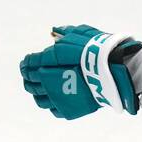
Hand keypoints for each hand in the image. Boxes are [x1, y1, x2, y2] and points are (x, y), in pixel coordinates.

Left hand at [20, 26, 141, 119]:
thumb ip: (65, 32)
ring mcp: (58, 96)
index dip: (26, 63)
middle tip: (29, 76)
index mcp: (49, 60)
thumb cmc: (98, 48)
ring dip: (36, 93)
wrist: (114, 70)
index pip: (29, 63)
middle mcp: (49, 79)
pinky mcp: (68, 109)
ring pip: (39, 99)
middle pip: (30, 82)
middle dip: (28, 78)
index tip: (26, 63)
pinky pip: (53, 109)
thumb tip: (54, 32)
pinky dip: (52, 104)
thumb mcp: (81, 32)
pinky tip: (55, 99)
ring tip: (39, 90)